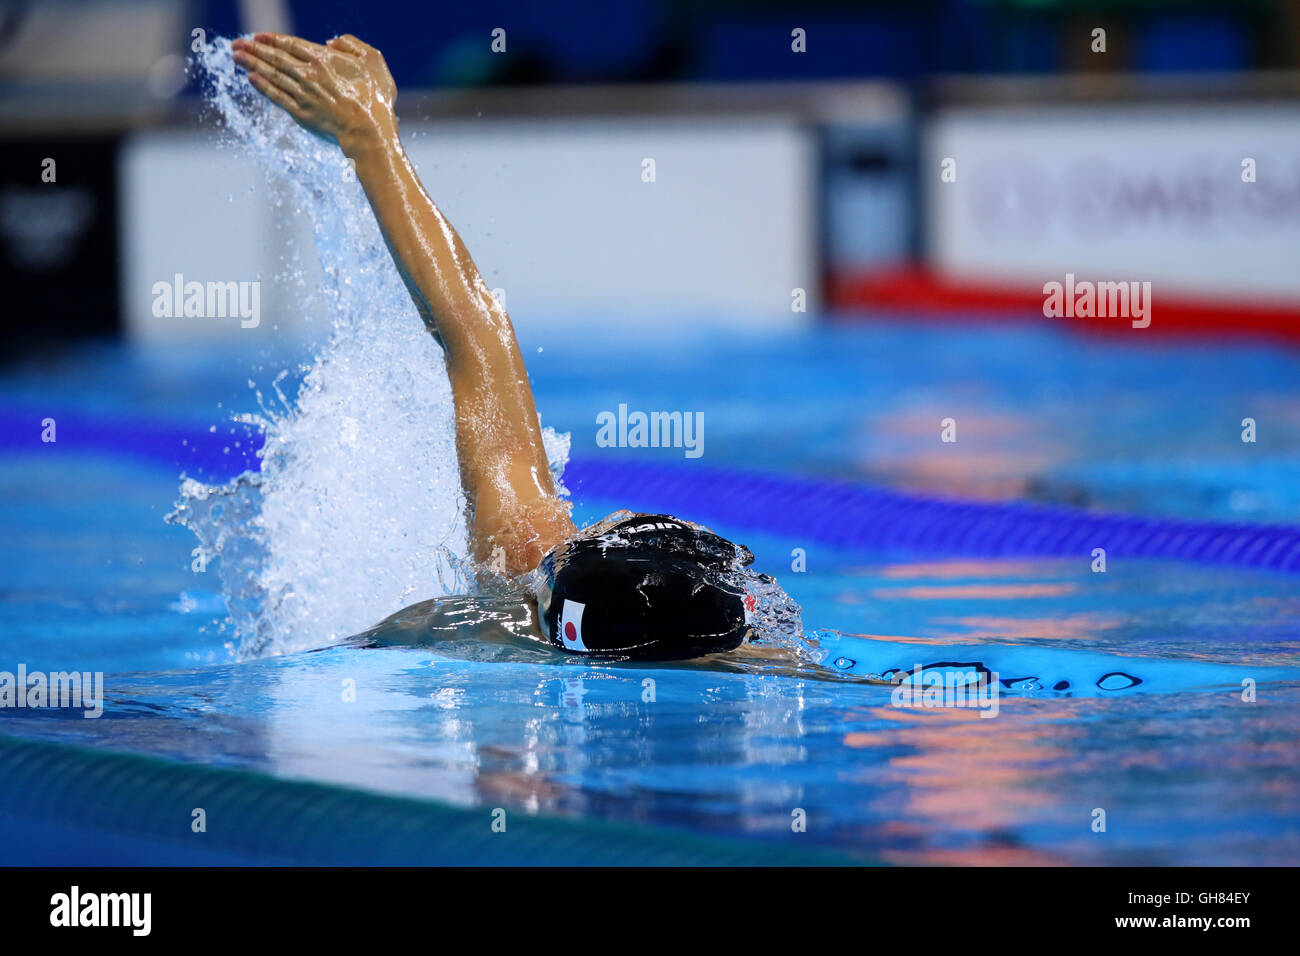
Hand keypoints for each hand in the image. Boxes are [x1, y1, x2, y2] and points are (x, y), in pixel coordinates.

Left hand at [232, 32, 397, 153]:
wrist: (369, 131)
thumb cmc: (376, 98)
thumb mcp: (374, 61)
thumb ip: (353, 45)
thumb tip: (331, 42)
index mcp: (325, 59)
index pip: (292, 45)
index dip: (273, 40)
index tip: (258, 36)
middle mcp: (309, 74)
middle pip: (276, 58)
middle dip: (254, 49)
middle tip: (236, 43)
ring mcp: (303, 95)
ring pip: (273, 76)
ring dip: (252, 65)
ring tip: (236, 57)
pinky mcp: (301, 114)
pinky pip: (277, 97)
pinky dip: (263, 87)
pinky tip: (252, 80)